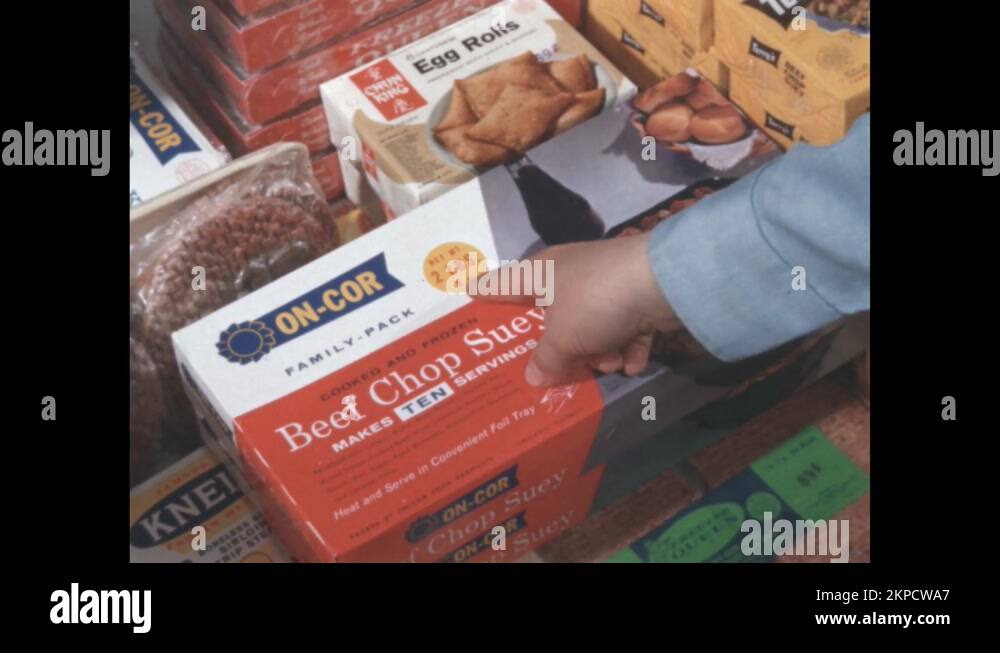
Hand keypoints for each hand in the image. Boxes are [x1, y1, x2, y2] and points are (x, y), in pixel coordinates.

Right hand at [475, 232, 681, 386]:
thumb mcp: (561, 338)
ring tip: (610, 362)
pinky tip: (633, 361)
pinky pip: (623, 331)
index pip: (503, 284)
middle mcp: (571, 275)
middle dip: (560, 347)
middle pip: (551, 316)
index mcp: (541, 272)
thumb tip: (533, 378)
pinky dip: (628, 348)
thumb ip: (544, 360)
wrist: (662, 283)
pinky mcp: (637, 298)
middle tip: (557, 371)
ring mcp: (605, 286)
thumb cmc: (594, 302)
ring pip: (590, 328)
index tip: (468, 297)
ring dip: (601, 353)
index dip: (485, 294)